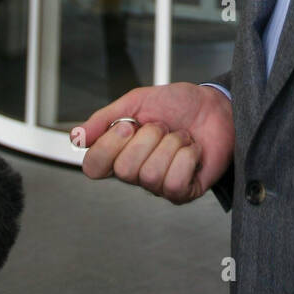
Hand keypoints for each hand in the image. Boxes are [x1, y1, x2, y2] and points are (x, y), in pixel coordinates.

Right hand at [75, 83, 233, 203]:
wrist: (216, 105)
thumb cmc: (178, 104)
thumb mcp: (137, 101)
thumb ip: (104, 118)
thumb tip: (77, 137)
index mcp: (119, 152)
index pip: (93, 167)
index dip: (109, 145)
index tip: (129, 124)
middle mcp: (136, 172)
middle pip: (125, 170)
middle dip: (149, 138)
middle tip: (162, 127)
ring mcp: (159, 185)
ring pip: (151, 175)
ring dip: (171, 145)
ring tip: (180, 136)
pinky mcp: (183, 192)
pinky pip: (174, 182)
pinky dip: (187, 157)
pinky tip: (192, 150)